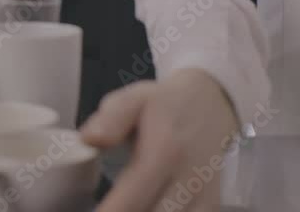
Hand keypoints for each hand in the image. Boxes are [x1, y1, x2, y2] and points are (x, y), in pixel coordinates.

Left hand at [80, 68, 239, 211]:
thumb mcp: (134, 99)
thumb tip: (88, 139)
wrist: (211, 104)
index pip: (132, 199)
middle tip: (103, 208)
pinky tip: (147, 206)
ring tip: (120, 205)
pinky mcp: (210, 204)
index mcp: (163, 153)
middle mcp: (187, 180)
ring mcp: (202, 196)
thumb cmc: (166, 104)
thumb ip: (110, 120)